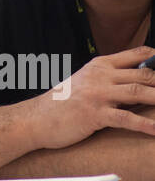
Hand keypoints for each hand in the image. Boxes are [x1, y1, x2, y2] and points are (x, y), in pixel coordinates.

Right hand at [31, 47, 154, 149]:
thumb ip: (108, 77)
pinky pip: (126, 119)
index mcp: (100, 65)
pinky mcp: (95, 114)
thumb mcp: (85, 81)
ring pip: (138, 92)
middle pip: (143, 74)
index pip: (136, 55)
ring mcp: (98, 94)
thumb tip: (136, 79)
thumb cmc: (63, 103)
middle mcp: (101, 76)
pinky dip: (145, 125)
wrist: (37, 118)